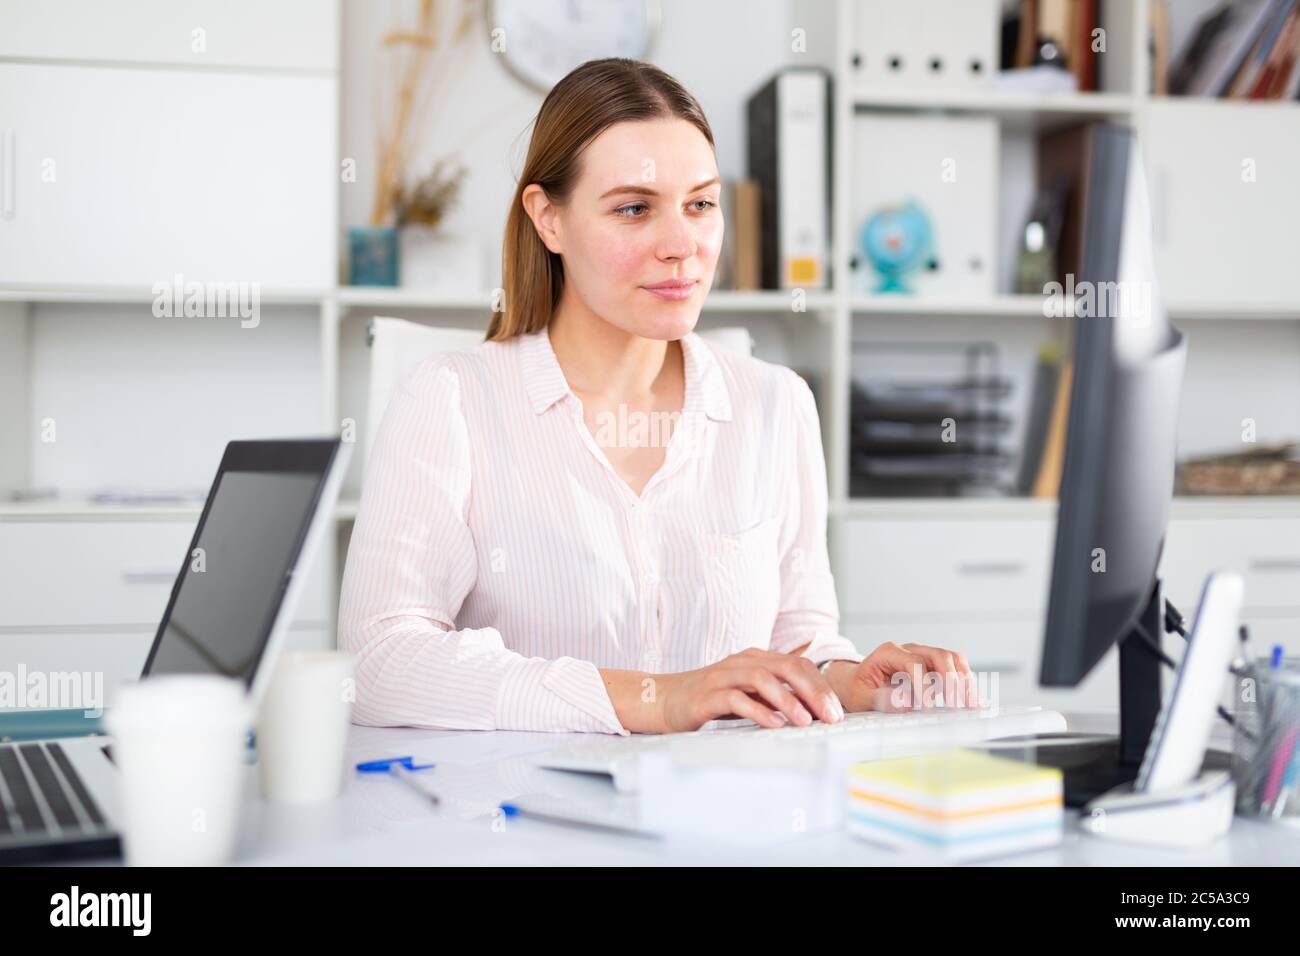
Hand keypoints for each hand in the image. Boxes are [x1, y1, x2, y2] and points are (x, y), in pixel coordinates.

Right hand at [650, 647, 844, 733]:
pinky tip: (773, 724)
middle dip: (812, 691)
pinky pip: (736, 698)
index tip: (836, 711)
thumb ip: (773, 697)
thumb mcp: (747, 694)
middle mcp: (741, 662)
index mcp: (754, 659)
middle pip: (786, 667)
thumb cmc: (709, 699)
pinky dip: (758, 711)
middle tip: (830, 716)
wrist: (663, 699)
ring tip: (805, 722)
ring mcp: (722, 676)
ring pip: (762, 679)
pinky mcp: (706, 695)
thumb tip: (812, 713)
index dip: (820, 687)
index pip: (797, 665)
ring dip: (788, 700)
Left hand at [827, 642, 977, 712]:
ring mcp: (922, 655)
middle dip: (951, 679)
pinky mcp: (932, 666)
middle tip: (958, 704)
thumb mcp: (861, 696)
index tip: (929, 706)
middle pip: (939, 655)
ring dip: (963, 679)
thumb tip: (906, 703)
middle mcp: (909, 650)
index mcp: (888, 653)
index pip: (914, 662)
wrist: (855, 681)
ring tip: (970, 703)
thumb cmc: (858, 688)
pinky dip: (963, 681)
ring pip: (951, 658)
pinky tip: (968, 699)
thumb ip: (881, 699)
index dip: (924, 683)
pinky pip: (954, 667)